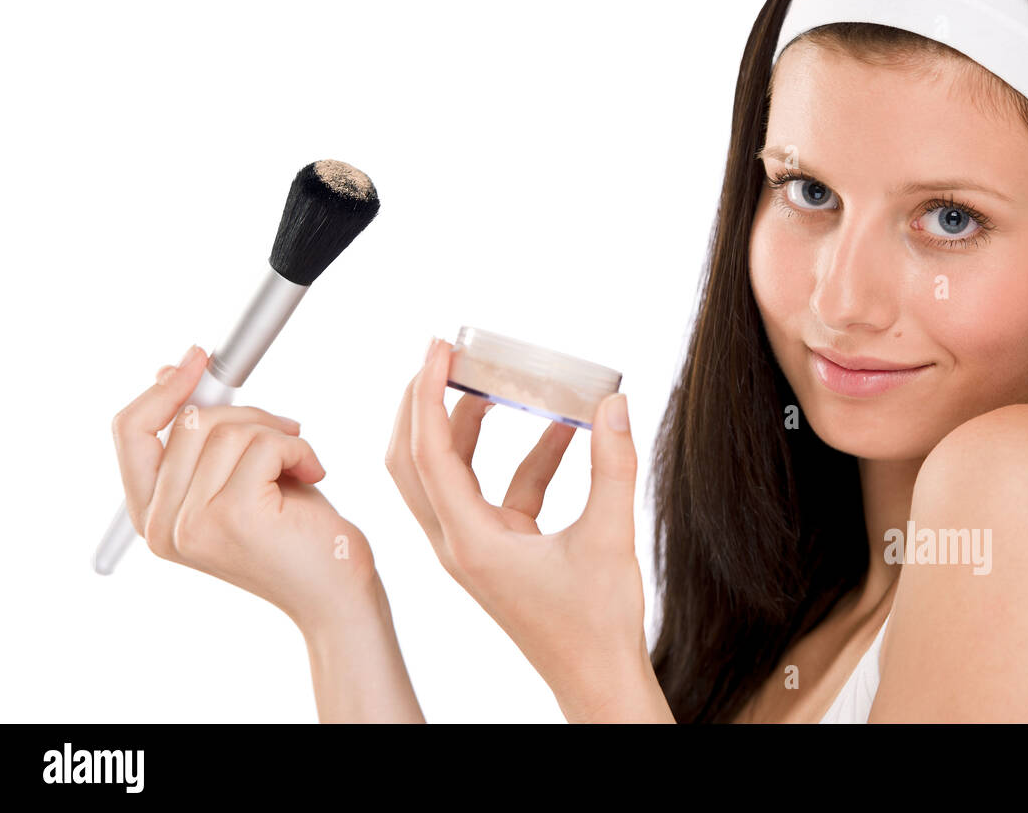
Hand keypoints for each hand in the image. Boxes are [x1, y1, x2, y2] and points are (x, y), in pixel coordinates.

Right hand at [111, 345, 378, 635]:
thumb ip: (199, 437)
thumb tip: (167, 372)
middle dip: (249, 414)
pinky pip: (265, 443)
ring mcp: (193, 524)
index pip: (130, 432)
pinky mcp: (233, 515)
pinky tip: (314, 474)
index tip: (198, 358)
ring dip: (279, 434)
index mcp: (152, 517)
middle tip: (288, 432)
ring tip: (301, 464)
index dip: (164, 389)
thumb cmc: (295, 533)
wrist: (337, 593)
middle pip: (189, 422)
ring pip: (229, 429)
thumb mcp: (236, 476)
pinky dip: (300, 447)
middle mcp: (161, 526)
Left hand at [384, 337, 665, 719]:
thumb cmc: (595, 626)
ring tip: (494, 382)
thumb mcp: (610, 536)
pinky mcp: (500, 550)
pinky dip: (521, 456)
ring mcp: (476, 547)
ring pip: (450, 473)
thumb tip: (612, 406)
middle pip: (414, 460)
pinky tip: (562, 431)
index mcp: (469, 541)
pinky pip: (496, 490)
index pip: (428, 453)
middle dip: (425, 403)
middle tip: (445, 357)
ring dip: (466, 426)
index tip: (439, 349)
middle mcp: (459, 543)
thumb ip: (613, 465)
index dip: (430, 394)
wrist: (598, 679)